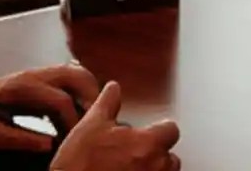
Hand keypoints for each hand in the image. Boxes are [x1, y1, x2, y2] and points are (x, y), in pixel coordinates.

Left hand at [0, 64, 100, 152]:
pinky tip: (77, 110)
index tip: (75, 141)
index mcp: (20, 88)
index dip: (74, 123)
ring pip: (77, 72)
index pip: (61, 101)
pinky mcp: (40, 79)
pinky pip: (70, 76)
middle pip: (77, 76)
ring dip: (89, 91)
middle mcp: (33, 76)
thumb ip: (19, 139)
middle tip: (94, 121)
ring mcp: (37, 74)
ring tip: (90, 115)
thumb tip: (50, 146)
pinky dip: (80, 90)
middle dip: (91, 98)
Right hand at [51, 81, 180, 170]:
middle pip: (170, 156)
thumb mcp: (90, 127)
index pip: (171, 130)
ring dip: (152, 170)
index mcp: (148, 143)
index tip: (147, 133)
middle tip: (132, 155)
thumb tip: (113, 87)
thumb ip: (107, 104)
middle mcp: (157, 165)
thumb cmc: (79, 165)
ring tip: (128, 168)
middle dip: (156, 154)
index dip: (159, 130)